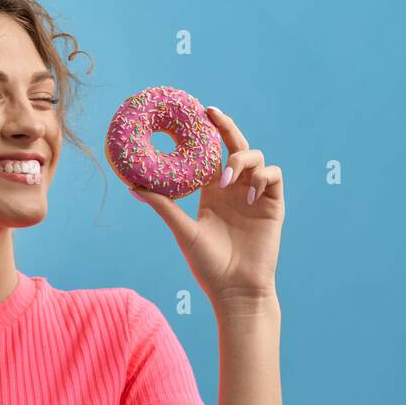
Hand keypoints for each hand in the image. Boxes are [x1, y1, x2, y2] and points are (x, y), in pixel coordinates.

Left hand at [128, 106, 283, 309]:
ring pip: (256, 157)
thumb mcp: (183, 232)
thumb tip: (132, 186)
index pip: (210, 155)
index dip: (205, 134)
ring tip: (227, 179)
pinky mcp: (273, 205)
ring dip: (241, 159)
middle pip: (234, 146)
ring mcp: (255, 195)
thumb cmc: (208, 266)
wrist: (235, 290)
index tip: (193, 114)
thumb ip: (163, 206)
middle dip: (225, 127)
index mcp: (212, 192)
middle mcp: (235, 189)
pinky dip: (262, 177)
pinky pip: (273, 176)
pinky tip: (247, 194)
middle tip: (211, 113)